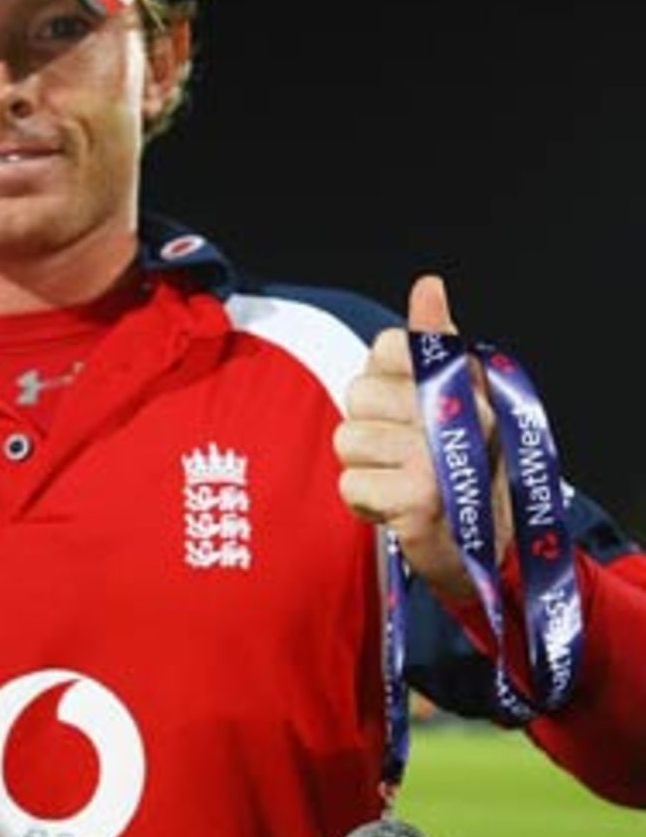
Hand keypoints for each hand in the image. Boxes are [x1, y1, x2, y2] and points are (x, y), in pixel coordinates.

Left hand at [333, 275, 511, 597]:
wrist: (489, 552)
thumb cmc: (463, 468)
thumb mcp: (455, 398)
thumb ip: (432, 345)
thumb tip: (428, 285)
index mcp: (464, 380)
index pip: (386, 346)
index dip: (382, 382)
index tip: (408, 411)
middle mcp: (459, 411)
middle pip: (358, 395)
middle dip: (369, 429)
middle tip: (404, 456)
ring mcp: (437, 456)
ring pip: (348, 440)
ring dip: (364, 469)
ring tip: (401, 482)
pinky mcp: (417, 499)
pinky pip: (350, 485)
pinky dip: (366, 503)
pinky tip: (397, 510)